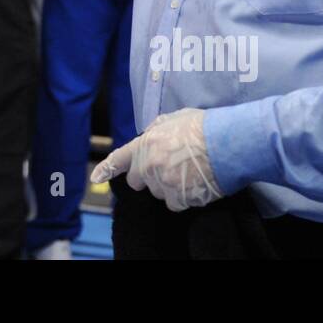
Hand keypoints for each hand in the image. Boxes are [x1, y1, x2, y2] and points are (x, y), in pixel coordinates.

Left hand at [90, 108, 222, 211]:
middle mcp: (149, 165)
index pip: (119, 158)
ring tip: (188, 173)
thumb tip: (151, 135)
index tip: (97, 177)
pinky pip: (174, 203)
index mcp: (145, 144)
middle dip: (148, 177)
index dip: (106, 169)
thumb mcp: (174, 118)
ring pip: (158, 193)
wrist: (226, 142)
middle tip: (168, 167)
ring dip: (168, 187)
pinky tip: (194, 183)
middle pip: (137, 181)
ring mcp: (163, 183)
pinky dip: (182, 198)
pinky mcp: (178, 198)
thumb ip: (157, 129)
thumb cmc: (203, 127)